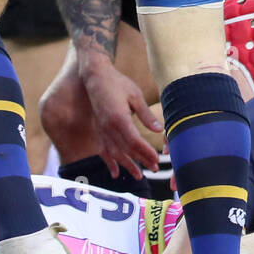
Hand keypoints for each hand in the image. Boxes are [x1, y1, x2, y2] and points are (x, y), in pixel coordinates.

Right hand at [79, 56, 161, 179]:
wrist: (95, 77)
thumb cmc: (117, 83)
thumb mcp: (135, 95)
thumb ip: (146, 114)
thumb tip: (158, 130)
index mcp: (118, 118)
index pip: (134, 141)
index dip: (145, 152)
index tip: (157, 159)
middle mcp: (107, 127)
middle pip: (126, 149)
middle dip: (141, 160)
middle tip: (154, 169)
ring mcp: (101, 130)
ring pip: (114, 153)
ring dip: (127, 165)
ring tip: (139, 176)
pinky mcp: (98, 130)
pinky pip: (103, 150)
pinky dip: (109, 163)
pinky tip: (115, 173)